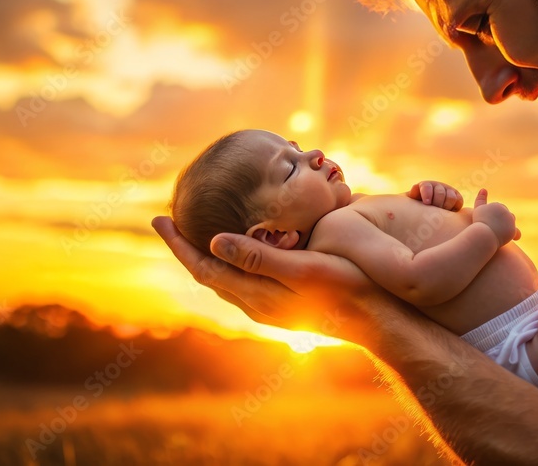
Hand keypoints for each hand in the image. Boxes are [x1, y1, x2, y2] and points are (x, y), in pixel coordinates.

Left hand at [151, 216, 394, 344]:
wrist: (379, 319)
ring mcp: (270, 308)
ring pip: (225, 280)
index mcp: (256, 295)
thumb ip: (258, 257)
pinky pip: (243, 282)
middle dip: (186, 248)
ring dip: (207, 257)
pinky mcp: (284, 305)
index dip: (178, 244)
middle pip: (208, 274)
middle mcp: (256, 305)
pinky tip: (239, 251)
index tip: (158, 219)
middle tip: (169, 222)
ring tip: (195, 234)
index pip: (203, 267)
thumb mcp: (303, 267)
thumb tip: (213, 242)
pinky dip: (230, 263)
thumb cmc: (347, 286)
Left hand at [408, 181, 463, 210]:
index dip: (427, 194)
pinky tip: (449, 212)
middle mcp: (436, 186)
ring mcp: (447, 190)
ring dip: (446, 206)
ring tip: (442, 213)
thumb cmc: (415, 210)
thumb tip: (402, 208)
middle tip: (435, 212)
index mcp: (424, 186)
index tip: (426, 203)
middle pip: (439, 192)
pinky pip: (458, 200)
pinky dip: (455, 206)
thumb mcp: (410, 205)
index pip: (426, 187)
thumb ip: (408, 204)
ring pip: (450, 196)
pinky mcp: (456, 196)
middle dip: (437, 203)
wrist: (427, 211)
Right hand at [471, 189, 519, 245]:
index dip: (495, 214)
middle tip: (496, 226)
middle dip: (503, 218)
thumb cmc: (479, 222)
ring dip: (509, 224)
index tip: (490, 219)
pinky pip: (517, 232)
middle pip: (506, 214)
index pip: (499, 208)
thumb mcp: (478, 209)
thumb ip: (481, 199)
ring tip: (502, 230)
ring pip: (511, 222)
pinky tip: (514, 237)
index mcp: (497, 205)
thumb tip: (484, 188)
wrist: (482, 235)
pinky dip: (516, 234)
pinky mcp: (513, 230)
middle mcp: (505, 211)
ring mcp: (510, 221)